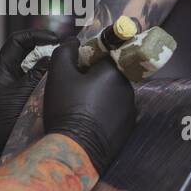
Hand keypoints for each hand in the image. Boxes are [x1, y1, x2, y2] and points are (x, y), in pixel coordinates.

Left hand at [0, 28, 60, 171]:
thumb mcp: (19, 94)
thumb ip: (36, 75)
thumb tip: (53, 58)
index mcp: (3, 69)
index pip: (18, 41)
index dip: (36, 35)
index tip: (55, 40)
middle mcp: (12, 75)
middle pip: (32, 53)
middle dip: (49, 50)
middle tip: (67, 53)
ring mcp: (20, 88)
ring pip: (40, 71)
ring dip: (53, 68)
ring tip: (69, 69)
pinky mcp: (28, 102)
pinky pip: (42, 87)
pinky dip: (53, 85)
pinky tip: (64, 88)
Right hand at [42, 38, 135, 174]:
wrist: (76, 149)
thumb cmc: (67, 107)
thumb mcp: (59, 73)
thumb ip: (66, 51)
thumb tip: (74, 40)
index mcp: (115, 71)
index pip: (106, 54)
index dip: (89, 59)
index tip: (75, 68)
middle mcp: (128, 88)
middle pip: (110, 75)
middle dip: (94, 78)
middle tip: (73, 89)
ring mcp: (131, 111)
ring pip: (113, 95)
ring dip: (100, 96)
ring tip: (80, 108)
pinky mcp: (128, 129)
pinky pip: (115, 113)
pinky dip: (104, 114)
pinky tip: (89, 122)